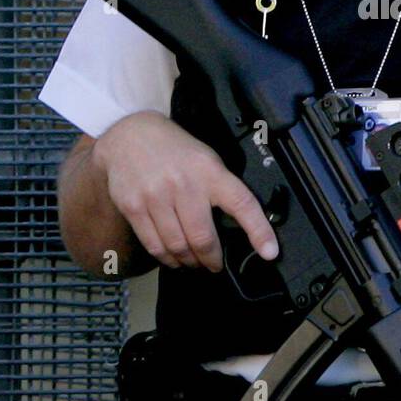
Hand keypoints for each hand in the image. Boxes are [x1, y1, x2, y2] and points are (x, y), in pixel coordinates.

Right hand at [91, 110, 278, 271]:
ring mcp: (156, 197)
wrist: (131, 135)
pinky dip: (166, 257)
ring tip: (193, 263)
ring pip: (177, 246)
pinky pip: (153, 244)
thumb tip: (238, 226)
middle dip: (212, 259)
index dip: (259, 231)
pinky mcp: (133, 207)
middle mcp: (184, 185)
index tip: (269, 252)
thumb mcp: (207, 160)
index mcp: (210, 172)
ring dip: (189, 262)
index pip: (242, 203)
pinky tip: (172, 258)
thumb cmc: (176, 151)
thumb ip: (221, 189)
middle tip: (214, 265)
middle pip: (202, 238)